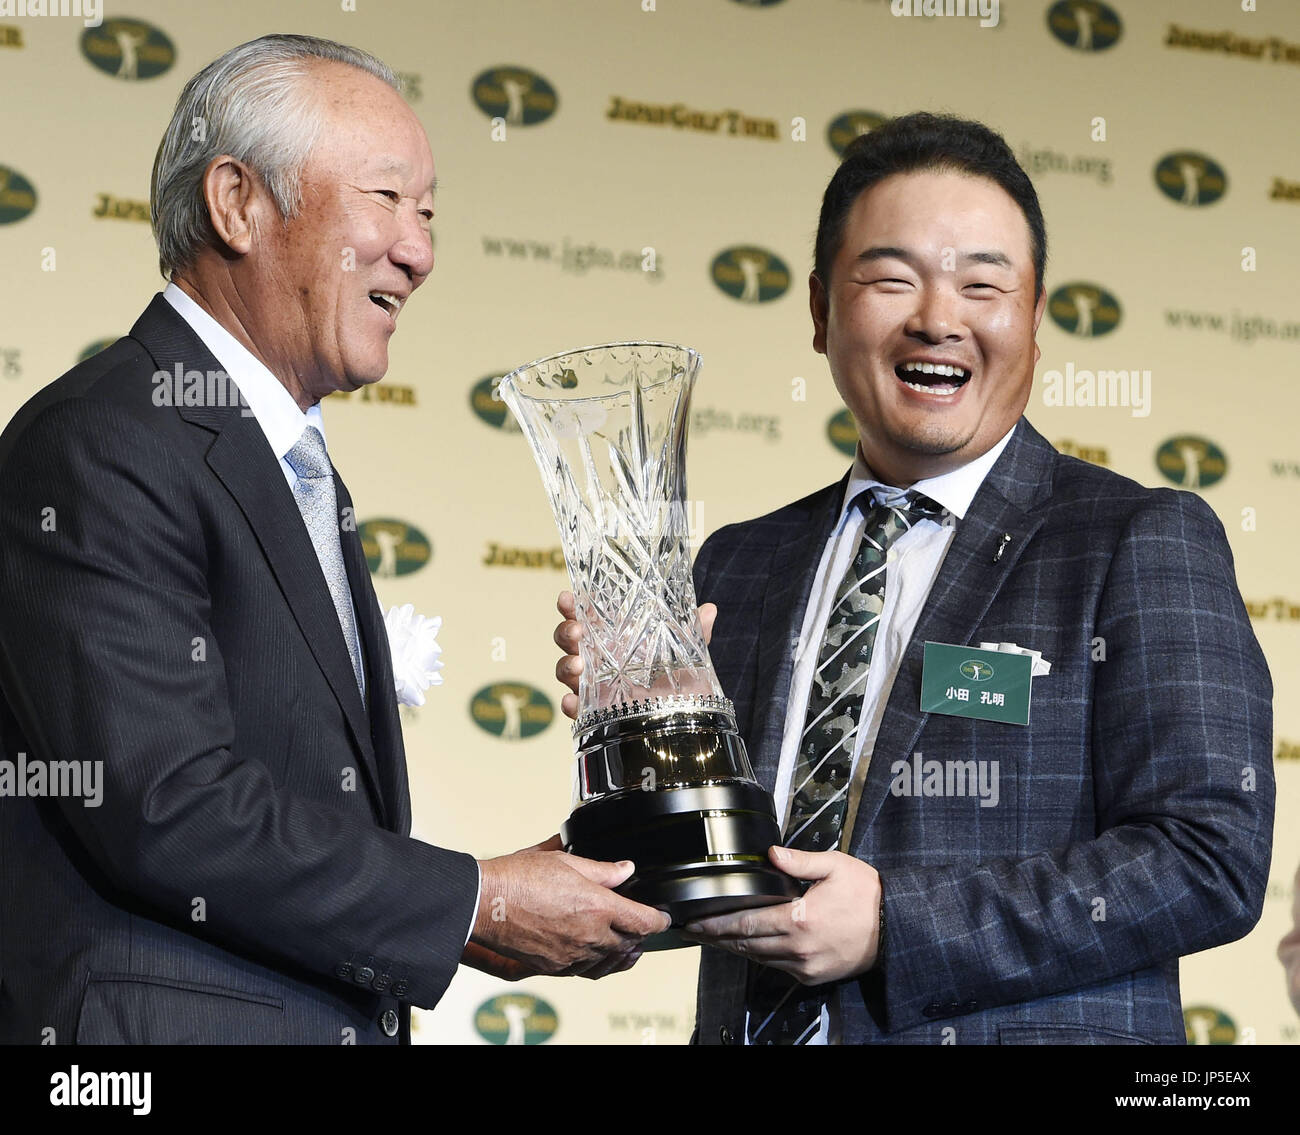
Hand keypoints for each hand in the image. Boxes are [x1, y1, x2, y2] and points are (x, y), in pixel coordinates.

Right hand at [471, 834, 670, 978]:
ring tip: (626, 945)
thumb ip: (602, 869)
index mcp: (598, 907)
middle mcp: (589, 936)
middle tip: (642, 927)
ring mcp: (572, 955)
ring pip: (608, 960)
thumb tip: (625, 870)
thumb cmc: (519, 879)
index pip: (643, 921)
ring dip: (620, 952)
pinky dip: (597, 962)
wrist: (486, 903)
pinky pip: (585, 970)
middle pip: (629, 943)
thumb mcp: (566, 861)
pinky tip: (597, 956)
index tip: (664, 917)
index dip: (659, 920)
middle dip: (639, 935)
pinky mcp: (555, 967)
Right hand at [552, 590, 717, 720]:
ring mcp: (592, 686)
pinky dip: (569, 705)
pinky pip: (575, 709)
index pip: (584, 616)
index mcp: (612, 638)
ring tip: (578, 664)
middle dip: (566, 631)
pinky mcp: (594, 713)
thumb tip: (710, 610)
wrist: (679, 717)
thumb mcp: (684, 654)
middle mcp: (597, 660)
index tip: (567, 597)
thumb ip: (693, 634)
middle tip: (576, 630)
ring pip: (565, 671)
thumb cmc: (673, 678)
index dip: (570, 605)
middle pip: (568, 641)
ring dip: (566, 665)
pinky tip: (573, 702)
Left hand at [679, 846, 881, 984]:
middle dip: (716, 937)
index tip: (695, 921)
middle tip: (693, 930)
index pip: (746, 922)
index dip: (716, 923)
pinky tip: (746, 946)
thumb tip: (770, 853)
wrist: (895, 927)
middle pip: (745, 944)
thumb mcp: (835, 866)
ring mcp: (805, 966)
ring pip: (758, 958)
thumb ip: (799, 860)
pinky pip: (776, 967)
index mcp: (800, 919)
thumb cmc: (867, 894)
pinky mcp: (813, 976)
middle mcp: (798, 947)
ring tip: (713, 936)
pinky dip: (758, 956)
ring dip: (734, 948)